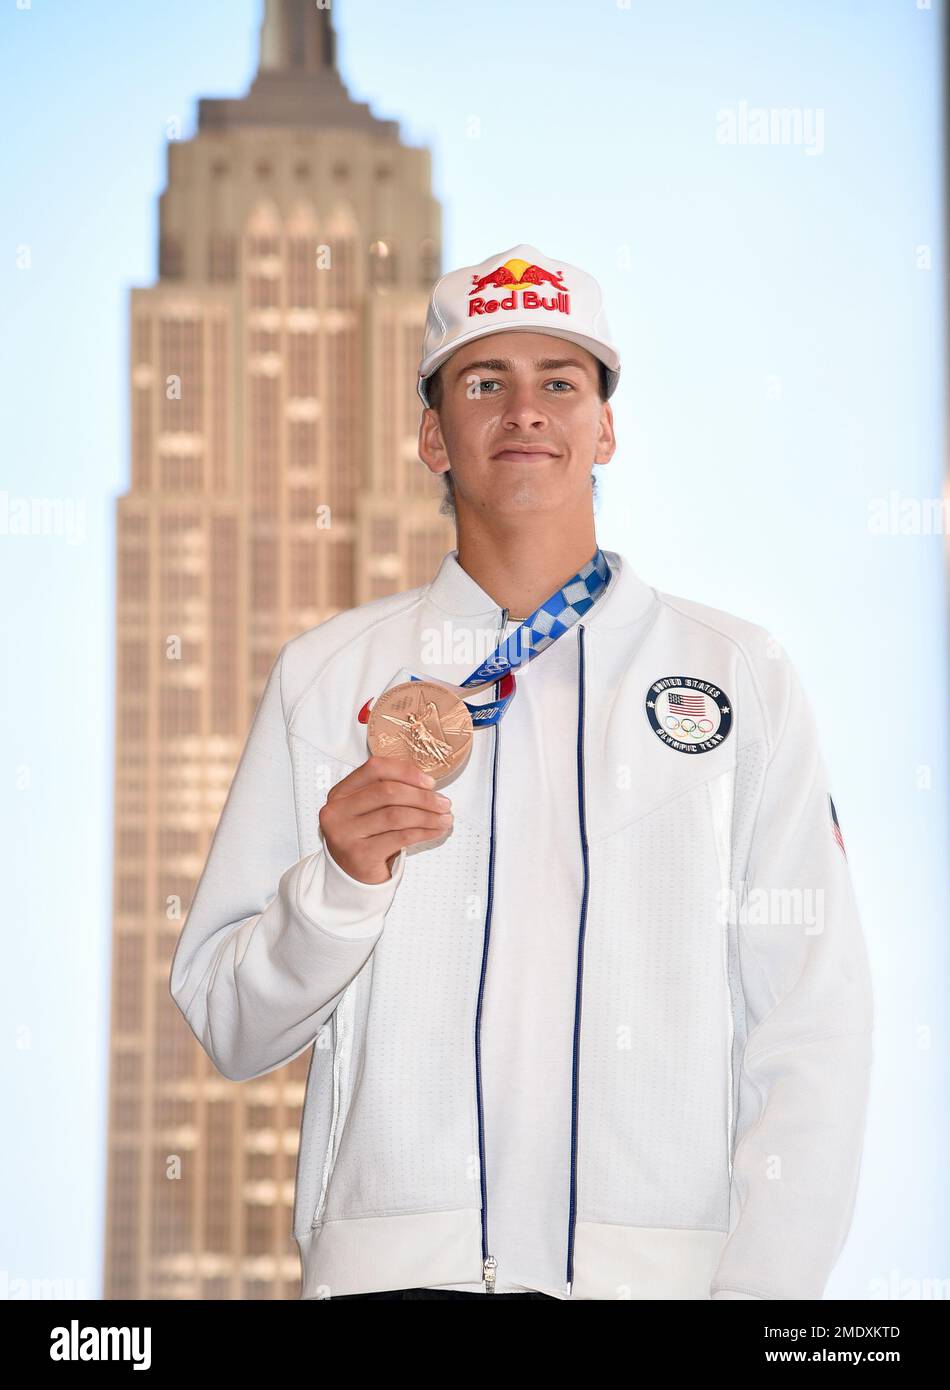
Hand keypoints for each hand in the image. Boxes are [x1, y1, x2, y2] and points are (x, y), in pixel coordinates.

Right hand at [318, 755, 453, 884]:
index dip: (406, 772)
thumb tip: (428, 787)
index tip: (429, 782)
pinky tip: (435, 831)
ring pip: (396, 815)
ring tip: (445, 818)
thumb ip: (388, 793)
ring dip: (427, 816)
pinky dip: (424, 832)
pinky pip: (400, 837)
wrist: (351, 875)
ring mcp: (346, 833)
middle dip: (422, 797)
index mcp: (340, 792)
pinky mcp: (360, 854)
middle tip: (444, 803)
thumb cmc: (366, 837)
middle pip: (387, 792)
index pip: (375, 769)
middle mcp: (337, 811)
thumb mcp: (368, 810)